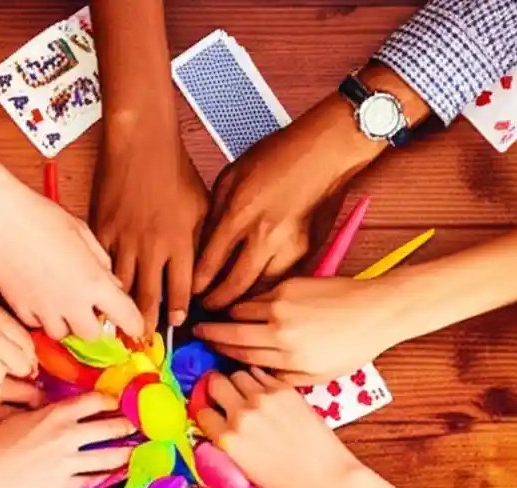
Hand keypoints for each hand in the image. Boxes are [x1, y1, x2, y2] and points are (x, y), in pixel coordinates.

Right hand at [0, 144, 143, 340]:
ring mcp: (44, 309)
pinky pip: (37, 325)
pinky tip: (41, 296)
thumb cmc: (39, 217)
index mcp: (94, 282)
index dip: (135, 325)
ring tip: (62, 300)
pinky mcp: (21, 309)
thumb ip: (102, 263)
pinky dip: (42, 317)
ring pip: (62, 335)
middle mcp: (71, 302)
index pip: (127, 317)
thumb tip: (111, 283)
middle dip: (94, 324)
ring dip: (67, 323)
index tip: (135, 328)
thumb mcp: (83, 234)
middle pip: (92, 335)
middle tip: (90, 307)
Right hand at [0, 393, 137, 487]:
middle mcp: (67, 435)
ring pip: (110, 457)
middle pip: (111, 427)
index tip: (122, 403)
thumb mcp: (19, 418)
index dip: (114, 401)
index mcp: (55, 414)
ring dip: (126, 454)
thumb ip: (45, 412)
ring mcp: (67, 462)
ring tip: (136, 453)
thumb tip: (62, 409)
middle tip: (141, 427)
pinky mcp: (63, 486)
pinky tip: (116, 476)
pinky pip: (94, 481)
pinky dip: (107, 478)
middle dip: (130, 427)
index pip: (96, 401)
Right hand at [92, 130, 207, 329]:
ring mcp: (122, 240)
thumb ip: (201, 241)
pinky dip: (101, 280)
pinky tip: (101, 290)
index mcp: (180, 242)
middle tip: (144, 337)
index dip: (178, 311)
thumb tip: (201, 269)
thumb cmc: (174, 170)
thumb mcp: (202, 206)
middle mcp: (151, 248)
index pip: (181, 291)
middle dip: (146, 322)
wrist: (140, 142)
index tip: (177, 321)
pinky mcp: (100, 230)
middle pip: (148, 298)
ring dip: (120, 308)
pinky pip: (100, 264)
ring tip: (120, 324)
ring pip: (120, 287)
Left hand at [194, 95, 378, 309]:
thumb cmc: (280, 156)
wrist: (325, 152)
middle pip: (234, 284)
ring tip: (230, 301)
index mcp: (240, 213)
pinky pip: (283, 278)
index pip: (210, 263)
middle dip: (218, 301)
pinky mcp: (309, 250)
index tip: (191, 292)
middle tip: (208, 307)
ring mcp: (289, 245)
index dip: (197, 284)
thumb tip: (204, 242)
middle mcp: (264, 234)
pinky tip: (257, 287)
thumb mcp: (232, 176)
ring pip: (261, 288)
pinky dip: (268, 287)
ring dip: (244, 298)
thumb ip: (215, 212)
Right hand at [194, 276, 406, 383]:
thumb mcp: (319, 376)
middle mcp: (279, 330)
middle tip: (195, 331)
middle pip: (232, 332)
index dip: (220, 353)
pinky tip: (245, 305)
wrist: (376, 310)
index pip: (241, 355)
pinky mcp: (288, 285)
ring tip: (216, 316)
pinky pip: (257, 296)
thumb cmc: (351, 347)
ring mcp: (281, 304)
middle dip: (210, 332)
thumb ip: (284, 378)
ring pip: (240, 310)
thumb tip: (256, 374)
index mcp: (286, 357)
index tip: (206, 351)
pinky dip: (248, 302)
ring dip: (226, 314)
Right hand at [195, 368, 364, 487]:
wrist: (327, 478)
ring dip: (237, 381)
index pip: (201, 412)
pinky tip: (263, 391)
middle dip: (215, 388)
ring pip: (237, 373)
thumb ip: (227, 446)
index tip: (210, 411)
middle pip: (214, 382)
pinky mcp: (285, 391)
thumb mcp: (245, 471)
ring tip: (244, 392)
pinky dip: (257, 379)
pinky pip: (260, 373)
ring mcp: (264, 399)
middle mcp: (242, 415)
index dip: (205, 411)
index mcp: (228, 440)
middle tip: (222, 394)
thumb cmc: (288, 484)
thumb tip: (218, 428)